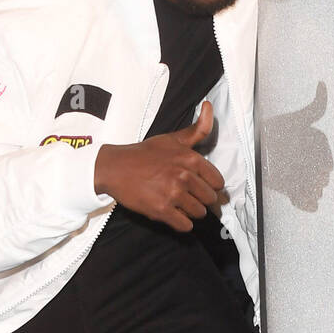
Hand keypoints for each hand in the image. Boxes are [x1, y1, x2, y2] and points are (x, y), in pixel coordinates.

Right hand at [93, 100, 224, 231]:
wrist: (115, 168)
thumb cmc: (145, 154)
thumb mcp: (172, 139)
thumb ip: (196, 129)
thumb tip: (209, 107)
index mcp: (190, 159)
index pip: (218, 182)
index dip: (211, 186)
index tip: (201, 186)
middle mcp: (184, 176)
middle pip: (210, 199)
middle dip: (201, 199)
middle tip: (188, 195)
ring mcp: (173, 194)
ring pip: (199, 213)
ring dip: (191, 211)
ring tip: (179, 203)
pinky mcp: (161, 210)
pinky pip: (185, 225)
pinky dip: (182, 223)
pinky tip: (174, 214)